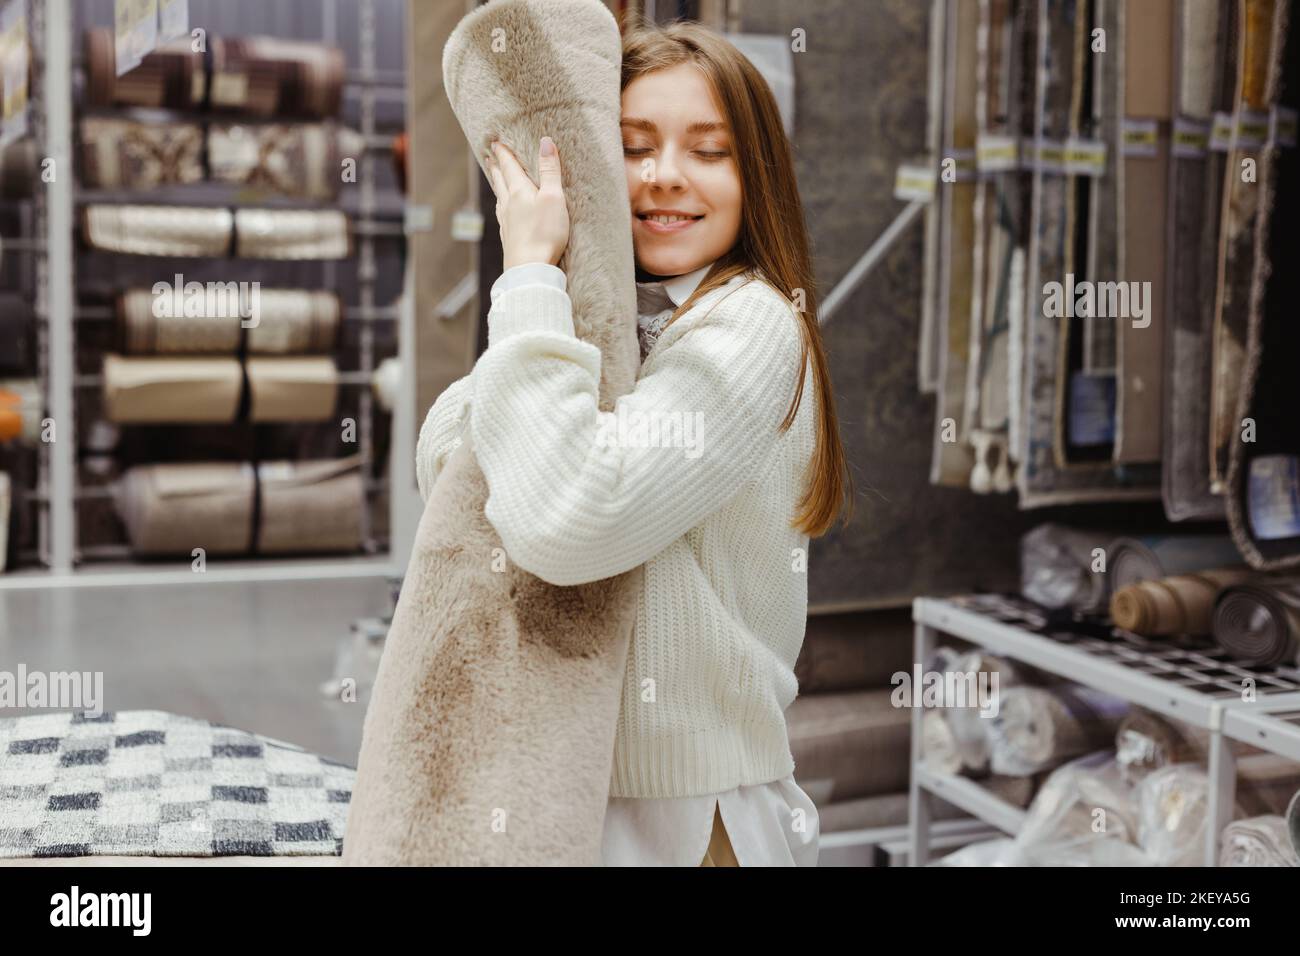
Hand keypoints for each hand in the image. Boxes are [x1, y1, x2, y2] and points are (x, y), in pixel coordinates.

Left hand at [486, 137, 569, 270]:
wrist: (529, 269)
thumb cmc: (544, 233)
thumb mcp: (553, 197)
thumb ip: (550, 170)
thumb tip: (546, 141)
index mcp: (518, 191)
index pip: (508, 166)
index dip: (503, 152)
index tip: (496, 141)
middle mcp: (508, 204)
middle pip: (500, 180)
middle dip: (496, 166)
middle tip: (490, 155)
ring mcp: (507, 222)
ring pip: (499, 197)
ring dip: (497, 184)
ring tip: (496, 178)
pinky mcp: (509, 238)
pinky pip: (502, 214)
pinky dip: (501, 205)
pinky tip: (503, 210)